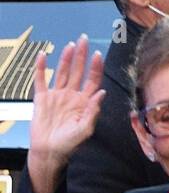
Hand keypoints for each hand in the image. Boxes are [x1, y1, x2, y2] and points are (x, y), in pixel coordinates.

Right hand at [28, 36, 105, 192]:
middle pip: (78, 71)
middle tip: (84, 40)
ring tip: (70, 45)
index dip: (95, 68)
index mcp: (84, 103)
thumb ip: (93, 111)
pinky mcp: (42, 97)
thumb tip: (102, 93)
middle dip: (82, 56)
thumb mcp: (85, 130)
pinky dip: (42, 67)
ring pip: (63, 72)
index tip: (98, 55)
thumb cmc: (69, 145)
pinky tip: (43, 56)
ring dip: (66, 58)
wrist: (49, 152)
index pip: (92, 81)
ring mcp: (57, 95)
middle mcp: (72, 96)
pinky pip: (41, 79)